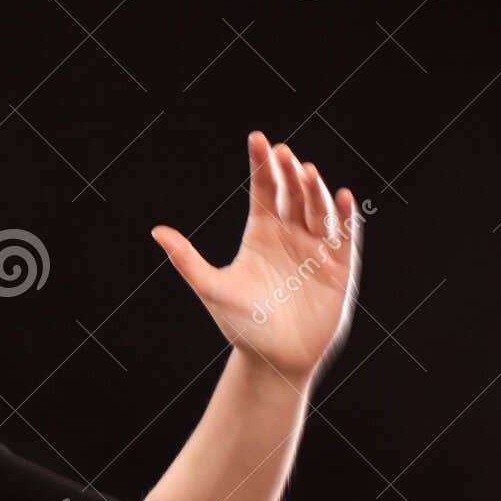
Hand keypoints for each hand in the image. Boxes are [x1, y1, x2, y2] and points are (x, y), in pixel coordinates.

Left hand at [151, 131, 362, 381]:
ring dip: (314, 191)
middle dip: (288, 173)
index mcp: (260, 233)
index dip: (262, 164)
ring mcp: (316, 249)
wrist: (273, 360)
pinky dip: (343, 218)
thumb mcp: (212, 288)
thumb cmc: (241, 325)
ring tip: (307, 172)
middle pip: (292, 194)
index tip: (258, 140)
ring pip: (317, 210)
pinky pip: (344, 237)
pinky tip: (340, 198)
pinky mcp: (340, 267)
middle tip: (283, 153)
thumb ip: (187, 260)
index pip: (263, 190)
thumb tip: (156, 231)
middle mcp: (290, 234)